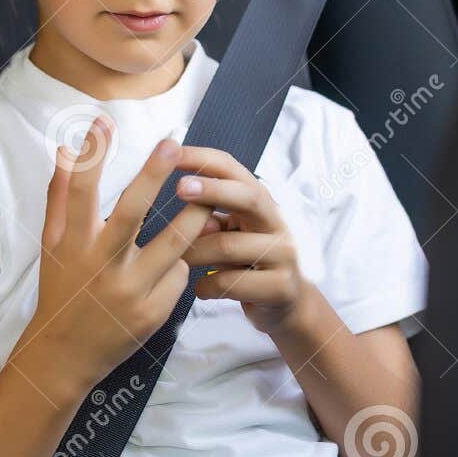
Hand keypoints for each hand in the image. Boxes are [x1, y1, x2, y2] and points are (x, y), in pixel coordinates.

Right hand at [19, 120, 209, 392]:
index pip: (80, 192)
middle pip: (130, 214)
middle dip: (152, 176)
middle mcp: (100, 267)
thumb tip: (63, 148)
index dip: (91, 155)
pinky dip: (181, 263)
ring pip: (173, 246)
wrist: (66, 355)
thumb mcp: (52, 245)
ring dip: (194, 217)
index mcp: (73, 245)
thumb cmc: (60, 289)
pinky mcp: (153, 313)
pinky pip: (179, 275)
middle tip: (173, 143)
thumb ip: (60, 196)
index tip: (104, 121)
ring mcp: (129, 292)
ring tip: (210, 195)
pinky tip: (179, 261)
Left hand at [178, 147, 310, 334]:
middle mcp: (276, 222)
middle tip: (179, 187)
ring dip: (195, 252)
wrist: (286, 304)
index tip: (171, 152)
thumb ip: (211, 220)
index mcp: (259, 203)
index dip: (203, 159)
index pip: (233, 170)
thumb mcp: (230, 235)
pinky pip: (231, 283)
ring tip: (177, 261)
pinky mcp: (280, 287)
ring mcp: (283, 255)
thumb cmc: (248, 263)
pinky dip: (207, 285)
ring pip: (229, 245)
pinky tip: (201, 288)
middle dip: (212, 190)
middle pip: (247, 197)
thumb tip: (191, 215)